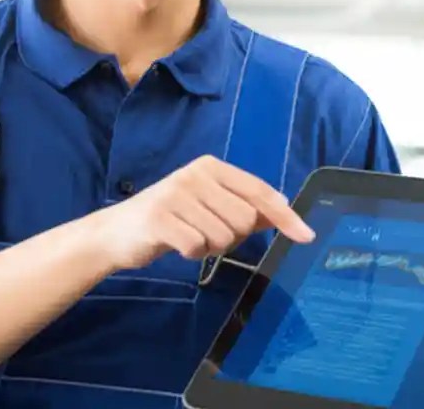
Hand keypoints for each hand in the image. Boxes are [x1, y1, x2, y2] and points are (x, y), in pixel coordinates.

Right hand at [93, 155, 314, 271]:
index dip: (285, 215)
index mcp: (211, 167)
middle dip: (231, 237)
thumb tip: (284, 209)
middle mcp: (195, 175)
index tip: (306, 235)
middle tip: (206, 233)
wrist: (116, 232)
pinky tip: (175, 244)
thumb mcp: (209, 206)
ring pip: (223, 236)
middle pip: (244, 219)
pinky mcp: (160, 218)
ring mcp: (176, 195)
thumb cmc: (170, 218)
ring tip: (188, 236)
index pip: (259, 192)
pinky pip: (196, 247)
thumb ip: (245, 207)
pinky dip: (191, 254)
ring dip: (209, 247)